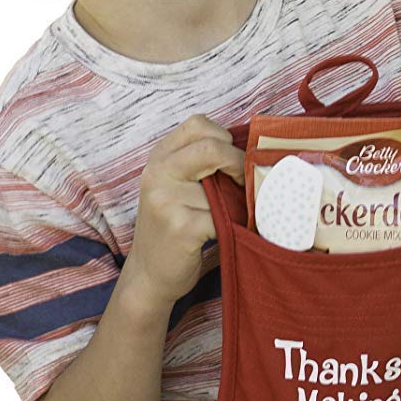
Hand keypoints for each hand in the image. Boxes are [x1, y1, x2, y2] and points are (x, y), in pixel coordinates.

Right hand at [118, 115, 244, 312]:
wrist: (149, 275)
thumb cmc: (172, 229)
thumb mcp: (175, 187)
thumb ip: (199, 165)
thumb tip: (252, 151)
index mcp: (159, 158)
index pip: (198, 124)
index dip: (224, 138)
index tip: (233, 160)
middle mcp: (157, 173)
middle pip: (212, 147)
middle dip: (239, 163)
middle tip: (245, 183)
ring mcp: (165, 200)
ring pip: (222, 189)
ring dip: (235, 204)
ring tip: (229, 217)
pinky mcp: (181, 227)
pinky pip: (222, 217)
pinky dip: (231, 226)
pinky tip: (223, 234)